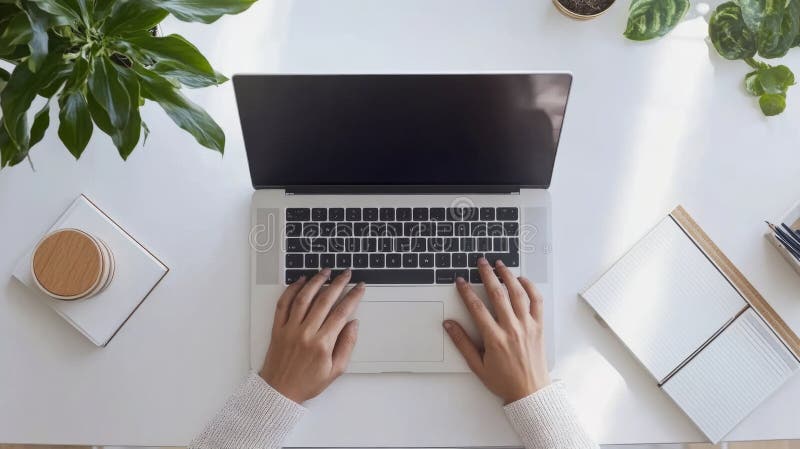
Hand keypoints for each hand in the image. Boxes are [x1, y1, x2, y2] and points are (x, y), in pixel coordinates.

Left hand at [259, 268, 363, 402]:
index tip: (360, 287)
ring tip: (325, 271)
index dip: (353, 296)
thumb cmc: (307, 383)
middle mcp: (306, 333)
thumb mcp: (336, 371)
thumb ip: (347, 345)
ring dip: (316, 281)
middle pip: (325, 300)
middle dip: (338, 283)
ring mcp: (290, 329)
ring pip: (304, 297)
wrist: (279, 391)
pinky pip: (284, 303)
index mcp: (322, 344)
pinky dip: (292, 290)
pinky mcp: (277, 328)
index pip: (341, 312)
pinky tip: (301, 281)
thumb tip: (353, 324)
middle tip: (346, 274)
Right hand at [444, 258, 550, 403]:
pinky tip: (522, 280)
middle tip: (481, 263)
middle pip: (498, 294)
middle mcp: (512, 329)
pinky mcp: (539, 326)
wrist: (530, 391)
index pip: (477, 308)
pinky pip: (537, 301)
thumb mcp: (477, 365)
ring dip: (508, 276)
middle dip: (487, 275)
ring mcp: (527, 326)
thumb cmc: (504, 380)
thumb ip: (462, 343)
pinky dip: (530, 287)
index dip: (467, 292)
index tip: (461, 281)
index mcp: (495, 339)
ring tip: (500, 265)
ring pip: (518, 294)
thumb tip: (449, 325)